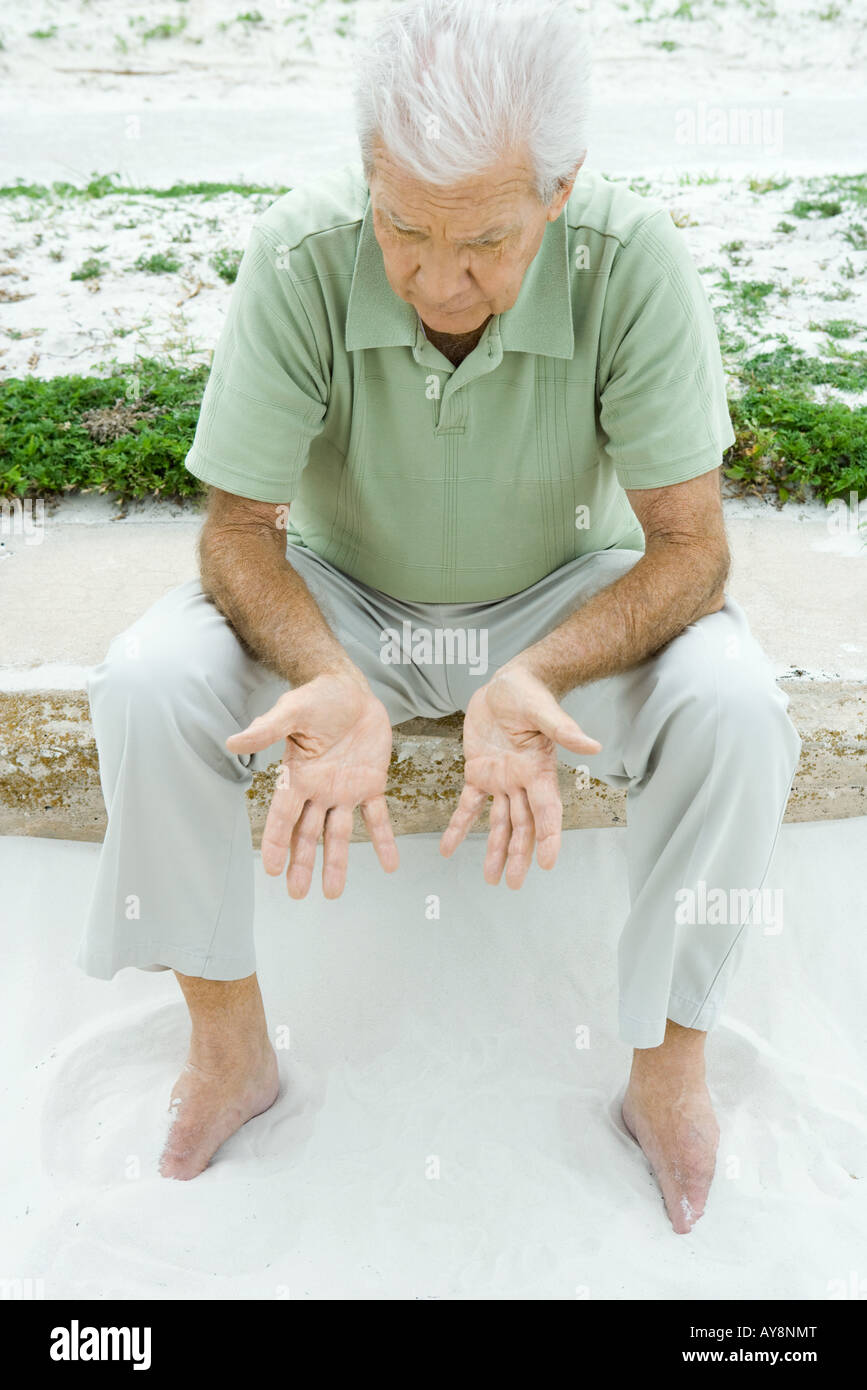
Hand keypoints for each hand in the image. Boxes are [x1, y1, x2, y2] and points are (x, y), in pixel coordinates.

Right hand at [226, 671, 398, 898]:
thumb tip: (232, 742)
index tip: (271, 870)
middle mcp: (319, 790)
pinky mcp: (372, 785)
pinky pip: (378, 818)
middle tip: (298, 894)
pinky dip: (384, 841)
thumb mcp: (292, 711)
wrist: (350, 689)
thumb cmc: (317, 698)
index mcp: (297, 776)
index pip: (283, 816)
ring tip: (333, 893)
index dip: (277, 843)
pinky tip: (390, 865)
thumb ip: (266, 730)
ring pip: (339, 834)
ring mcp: (345, 791)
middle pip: (307, 834)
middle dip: (302, 864)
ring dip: (337, 862)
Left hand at [439, 662, 600, 888]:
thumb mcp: (543, 710)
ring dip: (493, 850)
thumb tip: (593, 745)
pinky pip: (467, 805)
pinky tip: (447, 849)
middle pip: (523, 826)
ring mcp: (500, 781)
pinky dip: (458, 827)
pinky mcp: (477, 773)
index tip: (548, 864)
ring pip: (498, 823)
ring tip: (490, 878)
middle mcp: (522, 782)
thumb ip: (564, 730)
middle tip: (514, 883)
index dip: (549, 838)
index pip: (548, 812)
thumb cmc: (528, 694)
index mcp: (540, 771)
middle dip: (519, 855)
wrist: (506, 684)